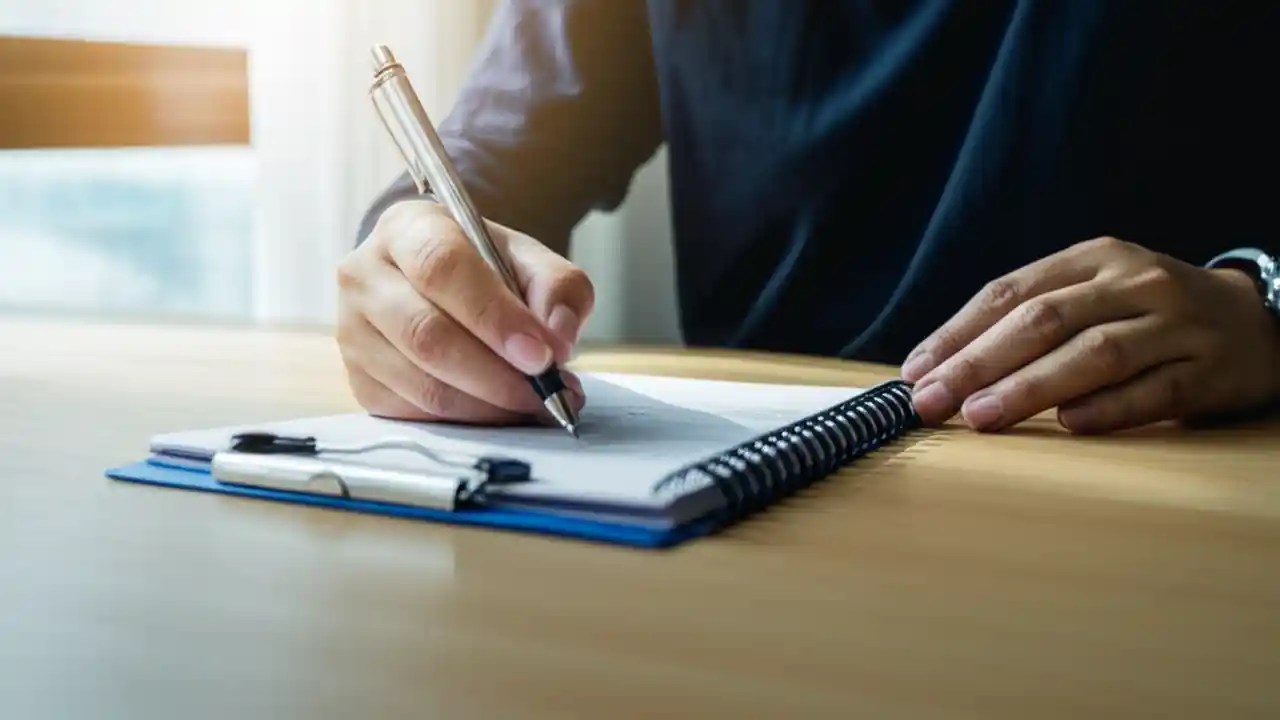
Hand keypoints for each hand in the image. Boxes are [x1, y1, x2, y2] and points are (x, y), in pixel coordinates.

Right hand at [336, 200, 591, 423]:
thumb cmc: (485, 270)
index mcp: (406, 228)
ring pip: (422, 384)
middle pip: (427, 335)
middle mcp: (364, 276)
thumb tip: (558, 337)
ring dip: (488, 406)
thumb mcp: (530, 261)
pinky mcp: (358, 380)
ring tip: (535, 404)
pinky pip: (414, 415)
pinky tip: (500, 412)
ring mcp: (352, 332)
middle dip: (497, 375)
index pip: (442, 268)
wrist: (442, 287)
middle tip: (547, 392)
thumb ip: (557, 288)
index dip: (494, 316)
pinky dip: (467, 422)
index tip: (541, 355)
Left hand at [902, 237, 1279, 432]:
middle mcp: (1133, 284)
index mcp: (1093, 259)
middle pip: (1044, 321)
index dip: (957, 333)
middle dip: (979, 363)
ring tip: (981, 416)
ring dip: (1031, 387)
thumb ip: (1029, 318)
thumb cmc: (1148, 313)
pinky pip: (1155, 391)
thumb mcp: (1093, 292)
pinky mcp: (1209, 370)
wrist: (1257, 321)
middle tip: (932, 400)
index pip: (1010, 292)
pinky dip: (1110, 409)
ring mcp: (1175, 326)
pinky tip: (1069, 426)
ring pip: (1095, 354)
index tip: (915, 372)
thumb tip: (942, 367)